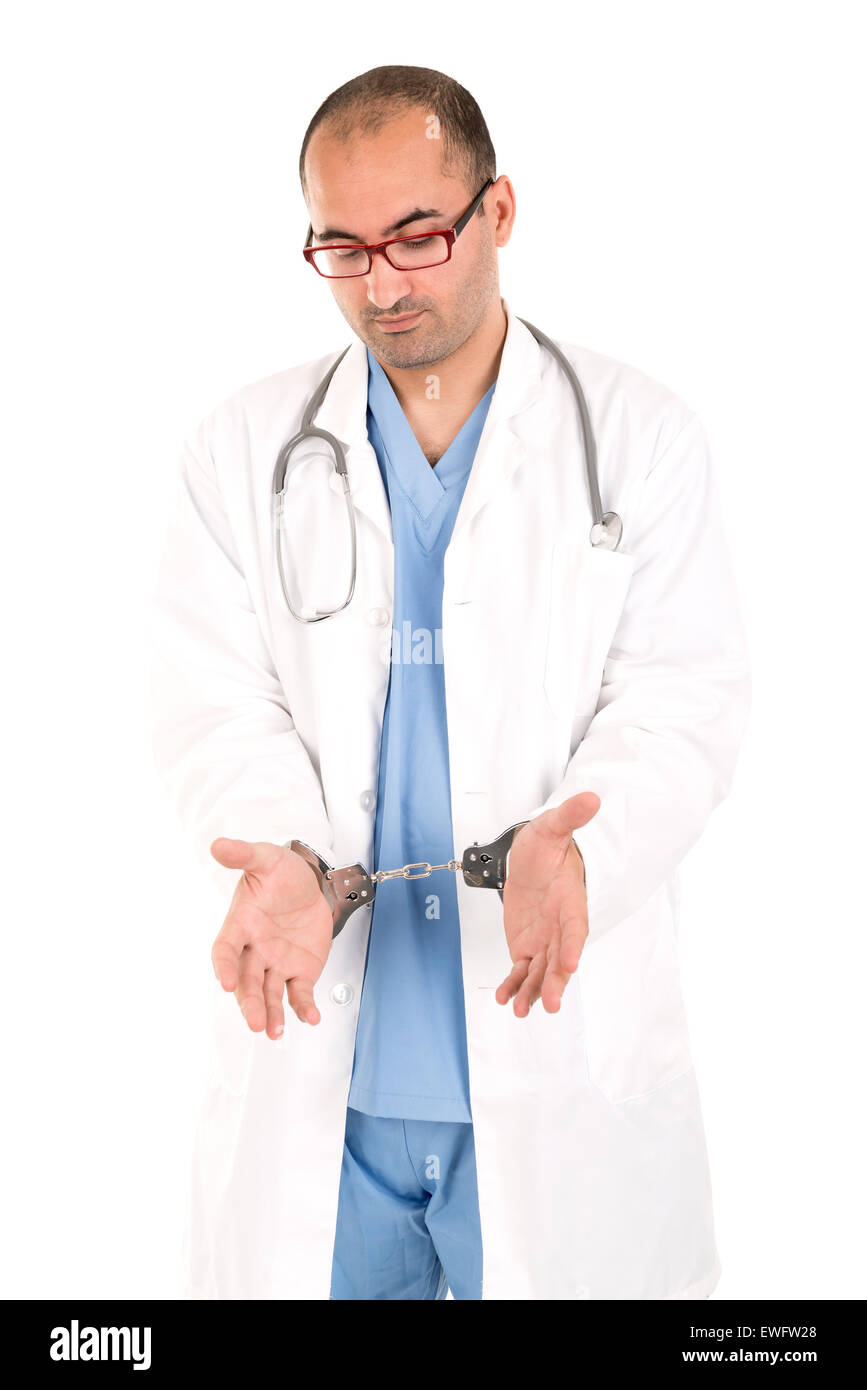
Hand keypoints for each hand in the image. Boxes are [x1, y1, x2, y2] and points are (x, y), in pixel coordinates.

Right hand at [209, 839, 333, 1034]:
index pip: (225, 949)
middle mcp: (255, 949)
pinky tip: (310, 1018)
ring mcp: (277, 963)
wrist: (313, 882)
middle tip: (254, 1022)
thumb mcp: (266, 858)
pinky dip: (303, 1007)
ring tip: (274, 1032)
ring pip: (270, 994)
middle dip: (249, 1002)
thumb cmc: (282, 873)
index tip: (223, 982)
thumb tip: (218, 845)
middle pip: (247, 981)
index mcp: (241, 924)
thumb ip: (243, 855)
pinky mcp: (300, 971)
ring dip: (271, 1014)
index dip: (222, 966)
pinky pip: (299, 993)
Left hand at [496, 792, 599, 1017]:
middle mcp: (560, 925)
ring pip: (541, 970)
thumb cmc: (547, 844)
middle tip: (551, 1003)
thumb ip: (571, 816)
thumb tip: (591, 797)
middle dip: (555, 980)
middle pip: (560, 957)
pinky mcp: (526, 946)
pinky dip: (515, 985)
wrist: (531, 857)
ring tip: (522, 1010)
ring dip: (534, 991)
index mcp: (571, 900)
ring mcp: (544, 938)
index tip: (571, 961)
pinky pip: (522, 970)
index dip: (573, 943)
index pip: (575, 925)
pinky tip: (506, 999)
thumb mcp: (553, 827)